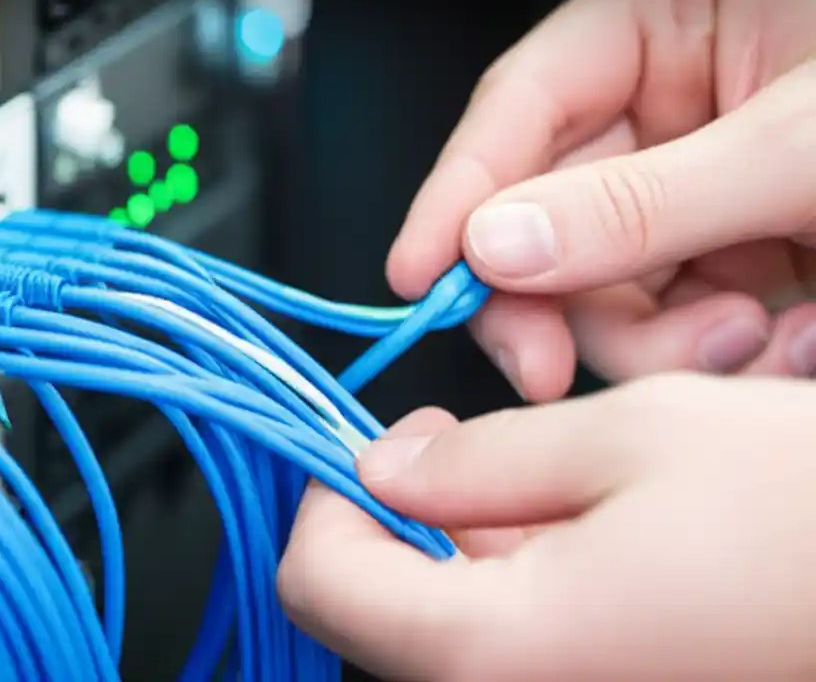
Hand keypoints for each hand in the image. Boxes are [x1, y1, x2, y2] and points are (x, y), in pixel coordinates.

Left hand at [277, 375, 815, 680]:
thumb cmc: (809, 515)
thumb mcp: (631, 436)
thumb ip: (479, 460)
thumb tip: (384, 467)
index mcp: (499, 649)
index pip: (323, 585)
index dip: (326, 500)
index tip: (365, 444)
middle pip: (383, 618)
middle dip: (400, 524)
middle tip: (457, 446)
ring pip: (453, 636)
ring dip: (463, 554)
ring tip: (544, 479)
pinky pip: (527, 654)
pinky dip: (522, 590)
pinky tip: (584, 534)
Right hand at [388, 0, 815, 400]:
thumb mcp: (801, 140)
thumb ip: (642, 198)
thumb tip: (500, 243)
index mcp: (670, 20)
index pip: (522, 107)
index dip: (456, 193)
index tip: (416, 276)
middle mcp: (677, 102)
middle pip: (554, 212)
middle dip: (564, 298)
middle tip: (555, 365)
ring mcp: (712, 181)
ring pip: (617, 281)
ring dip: (661, 339)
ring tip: (747, 347)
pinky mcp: (755, 248)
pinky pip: (691, 312)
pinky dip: (723, 354)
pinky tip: (782, 352)